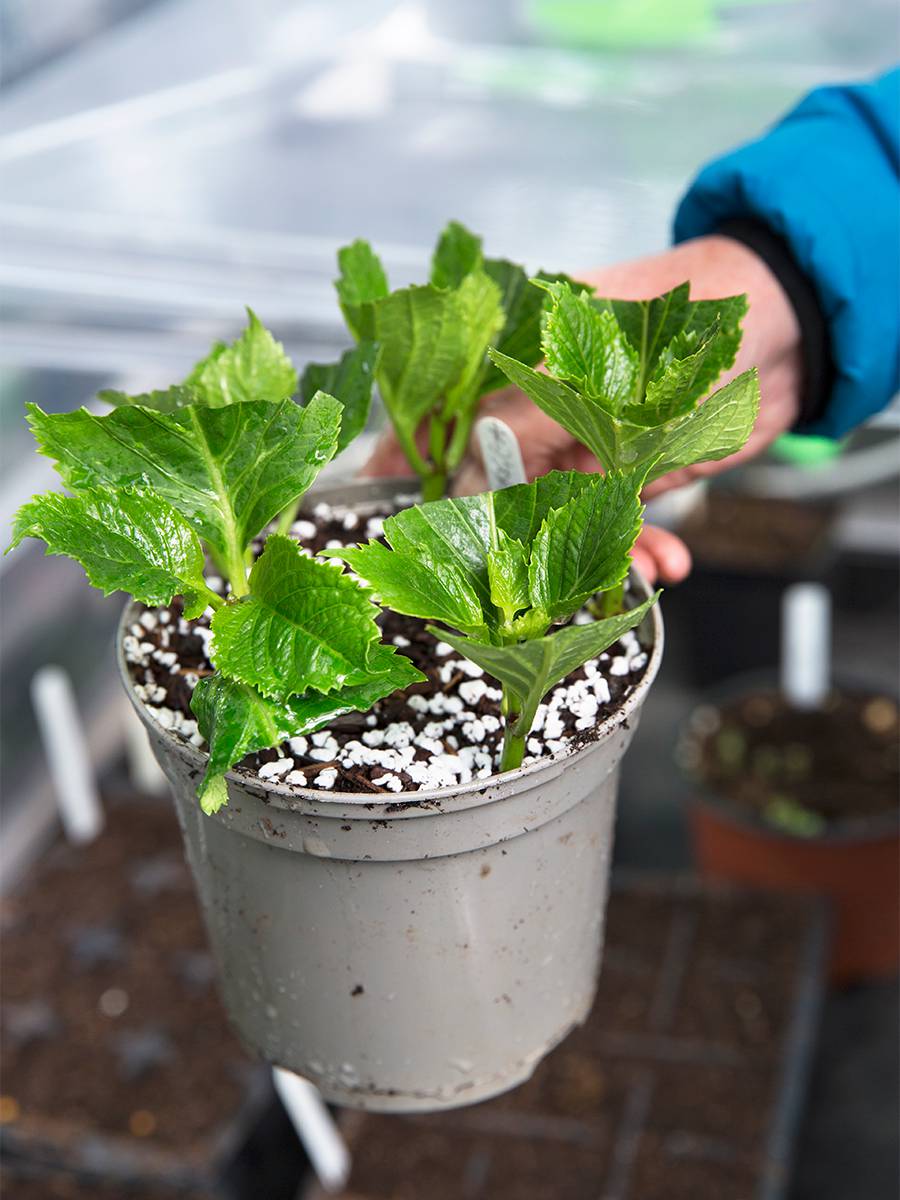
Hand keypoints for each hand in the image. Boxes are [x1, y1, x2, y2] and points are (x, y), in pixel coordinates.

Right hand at [365, 234, 803, 585]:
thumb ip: (514, 432)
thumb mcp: (579, 376)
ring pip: (560, 525)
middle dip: (509, 551)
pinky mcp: (634, 476)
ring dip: (586, 563)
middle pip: (496, 494)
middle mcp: (536, 413)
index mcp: (506, 368)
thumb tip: (458, 489)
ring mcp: (585, 447)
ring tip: (616, 581)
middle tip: (514, 596)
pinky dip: (642, 553)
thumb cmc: (677, 320)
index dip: (408, 481)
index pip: (435, 429)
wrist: (784, 322)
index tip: (397, 533)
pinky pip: (621, 529)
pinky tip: (665, 563)